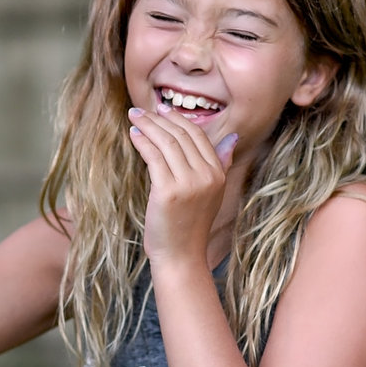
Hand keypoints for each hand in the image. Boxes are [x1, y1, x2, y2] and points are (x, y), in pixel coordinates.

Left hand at [126, 105, 236, 263]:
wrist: (181, 256)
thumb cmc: (190, 225)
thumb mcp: (212, 193)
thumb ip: (221, 163)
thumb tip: (231, 137)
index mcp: (218, 174)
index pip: (198, 136)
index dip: (179, 119)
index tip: (162, 110)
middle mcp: (207, 176)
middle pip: (181, 136)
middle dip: (159, 119)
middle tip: (141, 111)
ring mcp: (189, 183)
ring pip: (166, 143)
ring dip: (147, 126)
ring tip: (134, 118)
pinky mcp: (168, 191)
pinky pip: (153, 157)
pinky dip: (142, 142)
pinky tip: (133, 135)